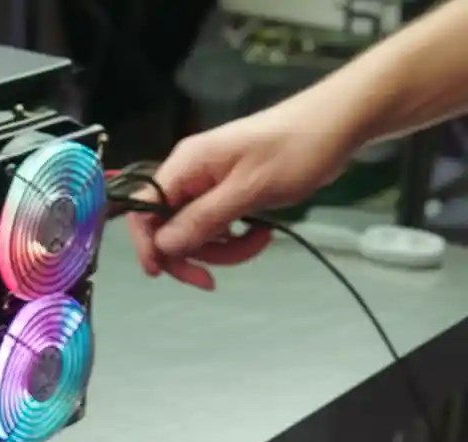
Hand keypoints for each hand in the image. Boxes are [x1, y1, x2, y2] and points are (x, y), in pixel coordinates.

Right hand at [127, 100, 356, 289]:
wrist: (338, 124)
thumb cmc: (295, 151)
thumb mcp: (249, 190)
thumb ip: (202, 219)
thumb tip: (162, 246)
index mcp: (186, 165)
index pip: (142, 208)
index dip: (146, 243)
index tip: (161, 273)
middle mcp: (190, 175)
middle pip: (168, 227)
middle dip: (192, 253)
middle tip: (212, 278)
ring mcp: (210, 184)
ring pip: (196, 232)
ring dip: (223, 248)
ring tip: (258, 242)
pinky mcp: (230, 193)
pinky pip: (219, 226)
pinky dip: (236, 239)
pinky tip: (261, 234)